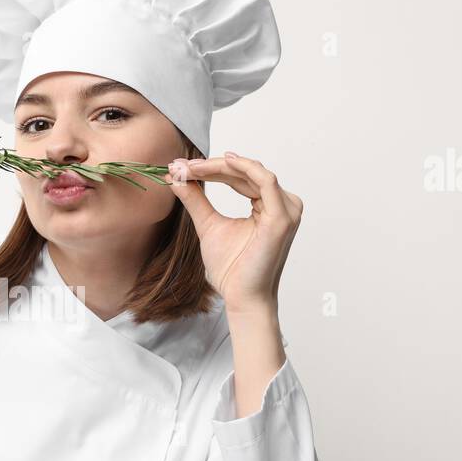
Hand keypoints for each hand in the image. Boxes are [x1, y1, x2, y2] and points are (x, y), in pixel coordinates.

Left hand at [165, 153, 302, 311]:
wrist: (241, 297)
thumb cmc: (231, 269)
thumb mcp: (207, 225)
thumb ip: (196, 200)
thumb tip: (176, 177)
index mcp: (268, 206)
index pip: (240, 178)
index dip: (211, 169)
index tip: (181, 168)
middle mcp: (282, 205)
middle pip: (245, 173)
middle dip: (211, 166)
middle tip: (182, 166)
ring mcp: (285, 210)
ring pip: (253, 173)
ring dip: (221, 166)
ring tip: (192, 168)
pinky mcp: (282, 218)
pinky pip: (265, 181)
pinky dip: (243, 169)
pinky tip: (223, 163)